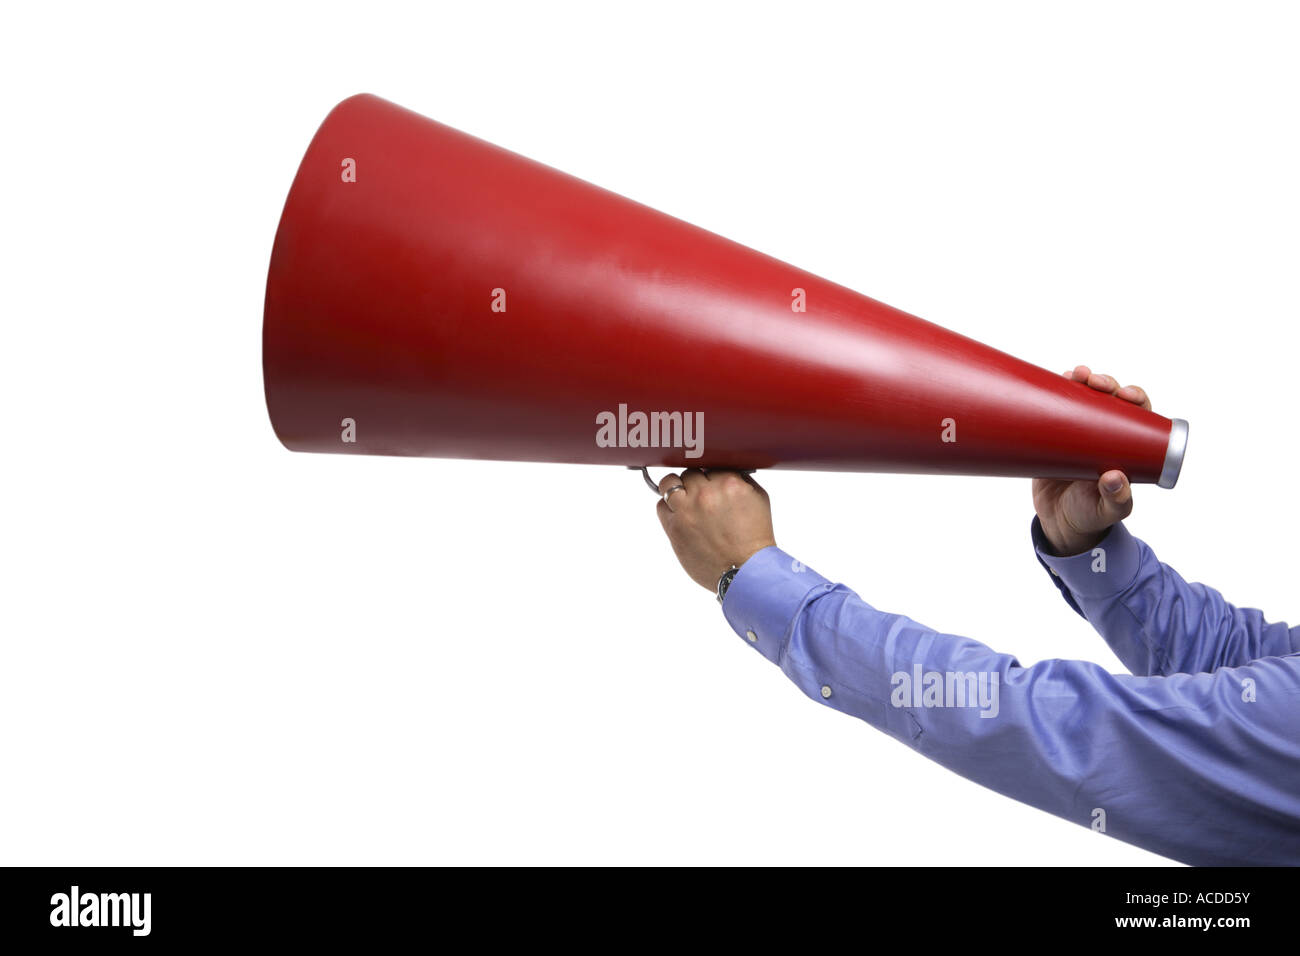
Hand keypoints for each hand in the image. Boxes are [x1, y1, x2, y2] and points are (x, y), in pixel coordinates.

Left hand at [655, 468, 776, 590]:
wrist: (745, 571)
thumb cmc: (754, 538)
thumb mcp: (759, 500)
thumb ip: (741, 480)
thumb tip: (725, 468)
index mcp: (729, 484)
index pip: (711, 464)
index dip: (712, 474)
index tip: (712, 482)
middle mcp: (706, 494)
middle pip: (690, 472)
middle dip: (696, 482)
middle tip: (702, 494)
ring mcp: (687, 510)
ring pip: (668, 482)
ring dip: (676, 488)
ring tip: (684, 499)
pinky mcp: (674, 528)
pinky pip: (660, 505)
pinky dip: (668, 508)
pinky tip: (679, 514)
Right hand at [1033, 365, 1152, 555]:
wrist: (1057, 523)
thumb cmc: (1090, 516)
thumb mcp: (1107, 510)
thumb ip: (1116, 499)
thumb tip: (1114, 477)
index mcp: (1126, 448)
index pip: (1137, 415)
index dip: (1135, 399)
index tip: (1126, 394)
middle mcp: (1105, 436)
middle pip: (1111, 400)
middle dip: (1107, 384)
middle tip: (1095, 381)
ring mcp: (1079, 434)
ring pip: (1085, 398)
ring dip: (1083, 381)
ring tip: (1076, 374)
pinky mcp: (1055, 437)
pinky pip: (1058, 409)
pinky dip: (1058, 391)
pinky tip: (1059, 378)